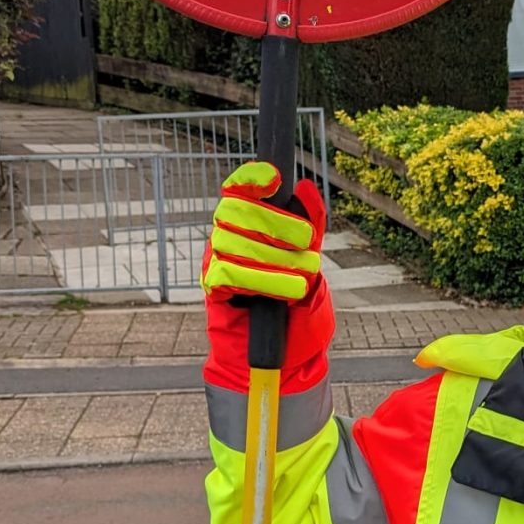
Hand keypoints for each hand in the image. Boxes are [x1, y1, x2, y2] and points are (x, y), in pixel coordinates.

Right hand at [201, 161, 325, 302]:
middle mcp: (227, 235)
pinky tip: (289, 288)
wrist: (286, 345)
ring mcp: (216, 259)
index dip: (250, 179)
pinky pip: (230, 273)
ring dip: (277, 258)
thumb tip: (305, 187)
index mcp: (248, 221)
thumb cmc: (296, 295)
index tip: (275, 180)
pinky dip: (264, 279)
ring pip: (236, 243)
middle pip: (237, 211)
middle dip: (277, 222)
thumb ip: (311, 223)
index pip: (237, 189)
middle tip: (306, 241)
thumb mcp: (310, 256)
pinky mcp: (213, 287)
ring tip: (306, 273)